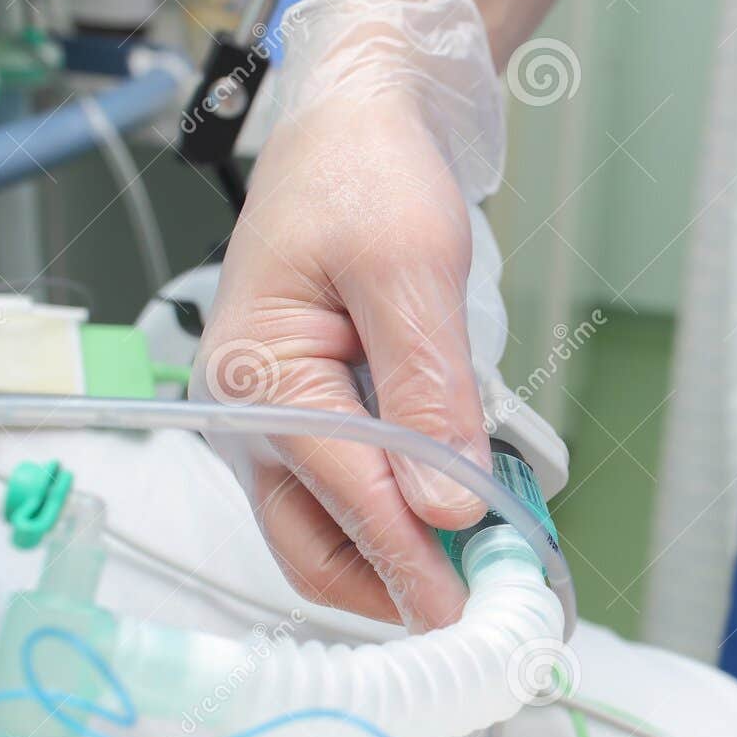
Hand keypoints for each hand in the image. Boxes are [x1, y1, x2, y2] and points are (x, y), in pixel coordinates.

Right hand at [194, 0, 503, 628]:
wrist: (356, 126)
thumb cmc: (367, 176)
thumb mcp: (411, 270)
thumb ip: (430, 391)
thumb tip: (448, 504)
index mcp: (258, 377)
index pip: (345, 497)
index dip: (415, 560)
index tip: (472, 610)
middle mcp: (251, 414)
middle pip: (318, 542)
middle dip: (400, 581)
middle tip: (485, 606)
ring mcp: (278, 421)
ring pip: (331, 530)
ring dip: (403, 558)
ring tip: (484, 568)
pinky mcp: (314, 418)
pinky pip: (351, 492)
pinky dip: (403, 517)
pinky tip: (460, 516)